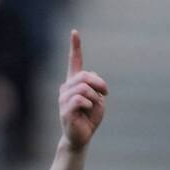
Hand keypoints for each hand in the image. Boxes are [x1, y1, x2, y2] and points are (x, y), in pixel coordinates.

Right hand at [59, 30, 108, 150]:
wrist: (81, 137)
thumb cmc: (90, 119)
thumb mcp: (98, 101)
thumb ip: (96, 88)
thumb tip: (91, 77)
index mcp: (74, 83)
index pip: (74, 62)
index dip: (75, 47)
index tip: (74, 32)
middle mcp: (66, 87)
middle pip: (85, 75)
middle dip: (99, 83)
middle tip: (105, 93)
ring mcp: (63, 98)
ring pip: (83, 87)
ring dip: (95, 97)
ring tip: (93, 107)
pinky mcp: (65, 109)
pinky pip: (80, 99)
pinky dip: (89, 104)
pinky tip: (87, 110)